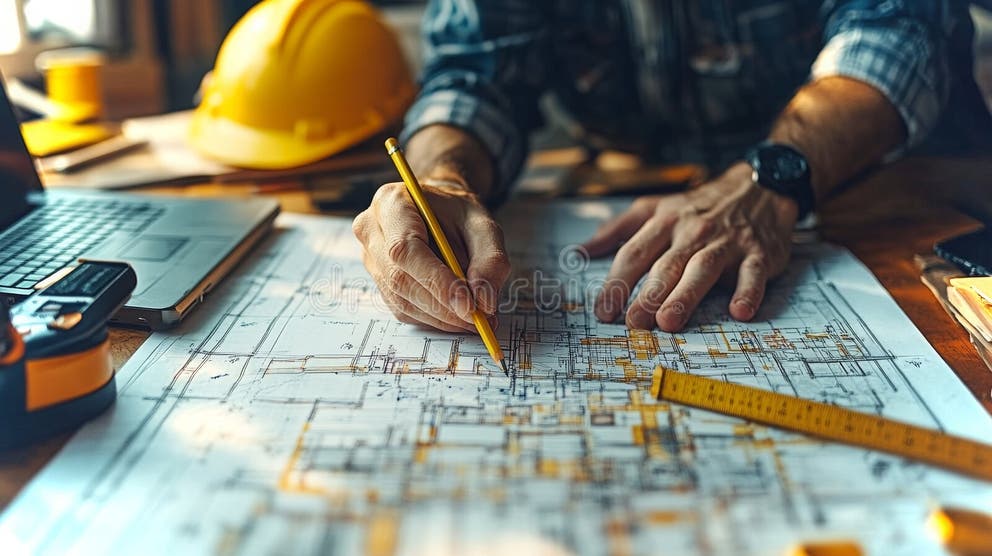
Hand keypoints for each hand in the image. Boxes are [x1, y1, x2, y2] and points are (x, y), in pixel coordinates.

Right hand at [353, 181, 509, 331]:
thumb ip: (491, 259)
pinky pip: (404, 310)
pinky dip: (435, 318)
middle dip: (443, 305)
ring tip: (475, 317)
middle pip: (401, 280)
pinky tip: (457, 314)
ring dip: (442, 316)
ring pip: (402, 300)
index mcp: (392, 203)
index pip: (406, 249)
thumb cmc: (457, 214)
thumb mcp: (483, 224)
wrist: (437, 213)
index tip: (468, 305)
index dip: (437, 281)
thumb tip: (484, 301)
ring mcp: (371, 259)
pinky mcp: (379, 283)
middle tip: (479, 318)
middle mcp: (372, 231)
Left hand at [583, 162, 798, 331]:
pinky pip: (752, 273)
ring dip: (685, 295)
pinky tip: (739, 311)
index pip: (634, 253)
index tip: (603, 310)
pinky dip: (747, 292)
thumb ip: (617, 229)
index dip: (616, 282)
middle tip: (633, 323)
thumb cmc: (698, 206)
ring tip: (668, 320)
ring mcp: (727, 242)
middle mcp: (693, 231)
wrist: (759, 186)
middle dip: (647, 294)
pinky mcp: (759, 254)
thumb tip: (580, 251)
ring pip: (703, 268)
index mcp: (665, 221)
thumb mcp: (655, 207)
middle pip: (666, 265)